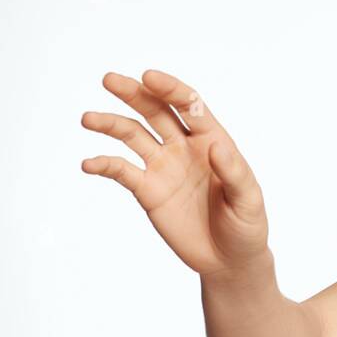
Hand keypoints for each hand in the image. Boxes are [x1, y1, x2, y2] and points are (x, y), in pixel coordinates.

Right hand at [80, 69, 268, 278]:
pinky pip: (122, 171)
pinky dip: (104, 165)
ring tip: (88, 118)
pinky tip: (89, 163)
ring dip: (110, 124)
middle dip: (133, 93)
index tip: (149, 76)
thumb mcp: (248, 199)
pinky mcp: (148, 190)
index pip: (189, 105)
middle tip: (109, 79)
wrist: (229, 260)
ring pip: (133, 136)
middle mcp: (184, 147)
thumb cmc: (246, 225)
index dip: (170, 89)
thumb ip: (233, 172)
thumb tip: (215, 146)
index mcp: (212, 140)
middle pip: (155, 111)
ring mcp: (163, 167)